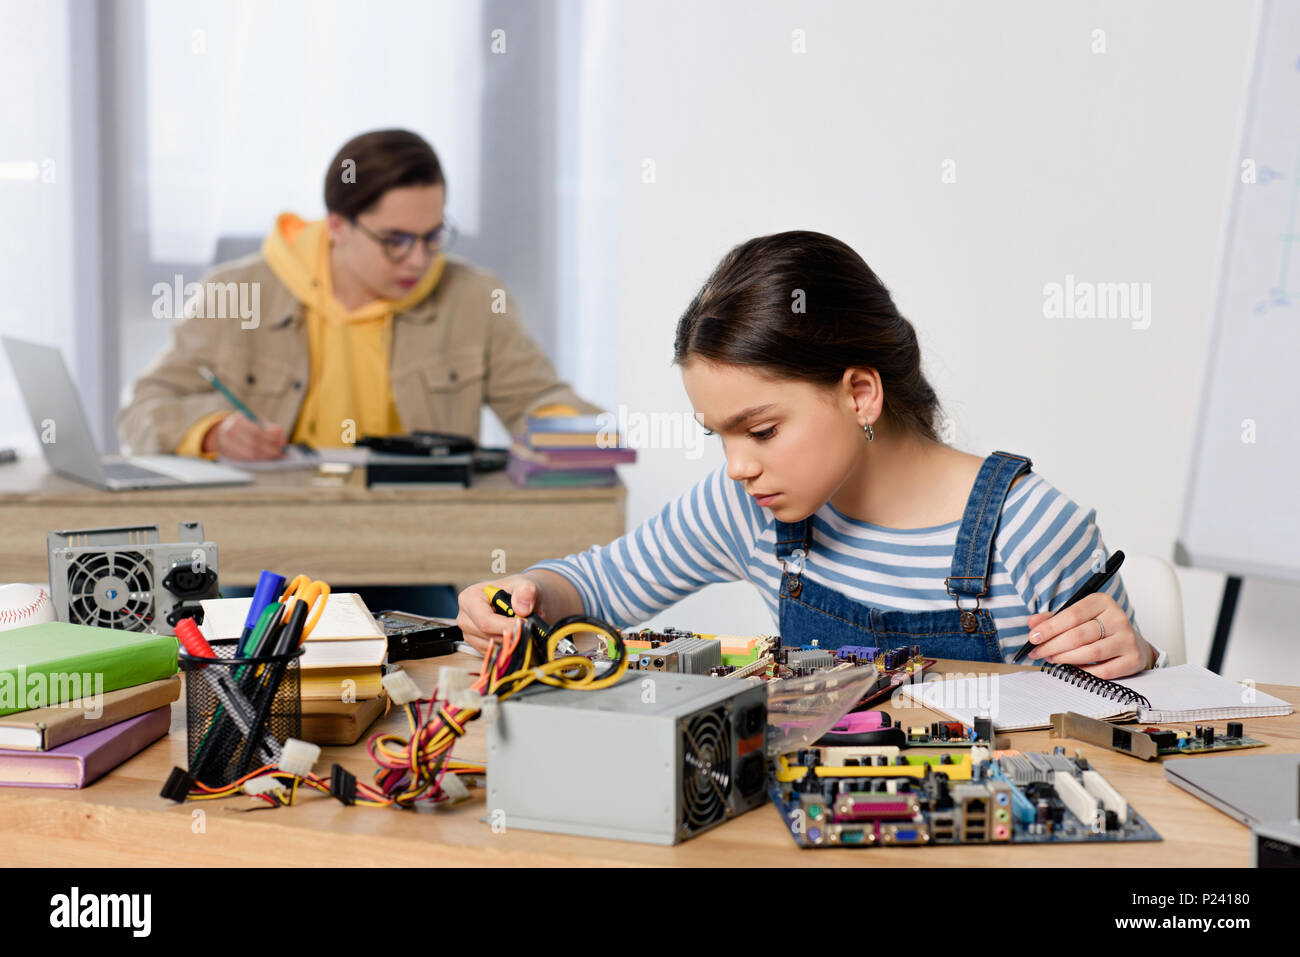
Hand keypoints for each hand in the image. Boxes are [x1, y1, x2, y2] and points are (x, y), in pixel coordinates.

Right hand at [204, 414, 284, 459]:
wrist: (224, 431)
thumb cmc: (246, 426)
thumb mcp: (255, 422)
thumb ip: (269, 428)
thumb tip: (281, 434)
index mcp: (237, 420)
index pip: (256, 432)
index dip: (271, 439)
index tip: (282, 443)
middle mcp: (229, 432)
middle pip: (253, 445)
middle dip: (270, 450)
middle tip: (281, 453)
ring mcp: (226, 445)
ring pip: (250, 455)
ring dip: (266, 457)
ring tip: (276, 456)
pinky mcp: (228, 455)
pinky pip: (246, 461)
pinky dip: (258, 461)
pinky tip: (267, 459)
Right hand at [456, 575, 544, 654]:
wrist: (521, 599)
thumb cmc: (518, 591)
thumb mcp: (526, 585)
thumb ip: (526, 592)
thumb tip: (521, 608)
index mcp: (470, 598)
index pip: (485, 621)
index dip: (506, 626)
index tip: (523, 624)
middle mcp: (465, 617)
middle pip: (487, 635)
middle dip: (509, 634)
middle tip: (526, 627)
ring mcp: (469, 633)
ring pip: (490, 646)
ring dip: (509, 641)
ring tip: (520, 627)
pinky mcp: (477, 644)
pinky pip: (491, 653)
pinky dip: (506, 647)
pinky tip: (513, 635)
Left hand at [1023, 593, 1153, 677]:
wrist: (1132, 643)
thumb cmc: (1100, 628)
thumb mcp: (1078, 616)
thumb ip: (1054, 618)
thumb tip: (1032, 623)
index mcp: (1102, 602)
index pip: (1072, 614)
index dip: (1049, 628)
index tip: (1033, 637)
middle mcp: (1117, 618)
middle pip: (1078, 635)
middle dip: (1052, 646)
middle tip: (1037, 652)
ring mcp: (1128, 639)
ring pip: (1091, 653)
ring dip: (1065, 659)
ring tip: (1051, 659)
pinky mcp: (1133, 659)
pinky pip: (1103, 671)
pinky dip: (1084, 672)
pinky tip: (1072, 669)